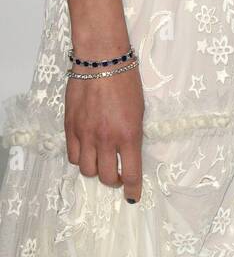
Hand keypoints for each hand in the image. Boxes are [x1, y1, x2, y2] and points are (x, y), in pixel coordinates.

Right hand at [64, 50, 144, 202]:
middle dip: (115, 181)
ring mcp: (85, 134)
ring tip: (102, 162)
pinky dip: (80, 158)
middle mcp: (106, 139)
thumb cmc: (125, 80)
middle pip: (106, 177)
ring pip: (87, 170)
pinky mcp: (70, 128)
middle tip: (119, 174)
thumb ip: (133, 135)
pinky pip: (72, 156)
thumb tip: (129, 153)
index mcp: (129, 135)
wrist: (101, 60)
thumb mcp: (139, 110)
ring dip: (96, 170)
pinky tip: (87, 151)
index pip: (131, 173)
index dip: (133, 189)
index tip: (134, 196)